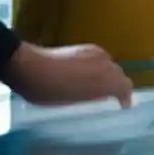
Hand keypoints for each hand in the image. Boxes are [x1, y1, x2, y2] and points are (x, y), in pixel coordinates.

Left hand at [1, 43, 133, 108]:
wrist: (28, 66)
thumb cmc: (49, 91)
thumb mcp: (73, 101)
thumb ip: (95, 96)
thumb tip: (107, 95)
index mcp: (104, 77)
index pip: (125, 86)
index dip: (125, 97)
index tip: (121, 106)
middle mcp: (105, 61)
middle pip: (119, 74)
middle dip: (117, 85)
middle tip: (107, 98)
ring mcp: (94, 51)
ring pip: (109, 65)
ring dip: (106, 76)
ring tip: (94, 87)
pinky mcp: (84, 47)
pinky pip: (99, 60)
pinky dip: (97, 68)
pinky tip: (83, 75)